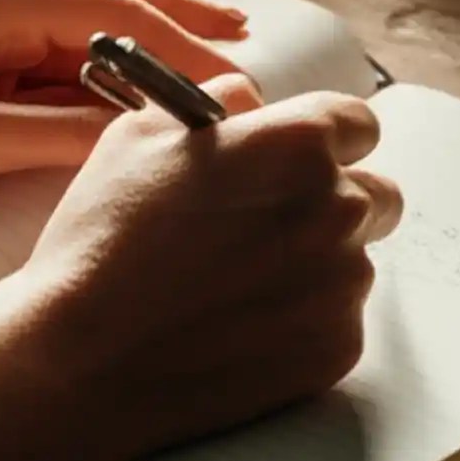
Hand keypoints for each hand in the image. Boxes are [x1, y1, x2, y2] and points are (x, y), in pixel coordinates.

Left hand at [0, 0, 246, 235]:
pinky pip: (70, 92)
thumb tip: (150, 141)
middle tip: (245, 39)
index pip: (116, 16)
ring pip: (97, 55)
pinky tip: (148, 117)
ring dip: (154, 68)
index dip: (184, 43)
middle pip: (115, 15)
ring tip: (213, 76)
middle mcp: (2, 22)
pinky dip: (116, 103)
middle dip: (182, 26)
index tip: (237, 75)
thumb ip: (62, 136)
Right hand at [2, 74, 400, 460]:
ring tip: (238, 288)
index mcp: (299, 145)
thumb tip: (251, 102)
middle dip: (335, 204)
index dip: (328, 141)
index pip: (359, 124)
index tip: (305, 160)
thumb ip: (218, 102)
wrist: (83, 358)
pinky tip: (241, 330)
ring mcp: (344, 283)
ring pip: (354, 264)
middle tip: (275, 228)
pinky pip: (338, 323)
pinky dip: (304, 325)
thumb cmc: (105, 241)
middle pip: (375, 196)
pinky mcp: (338, 347)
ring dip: (317, 268)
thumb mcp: (141, 135)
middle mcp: (338, 208)